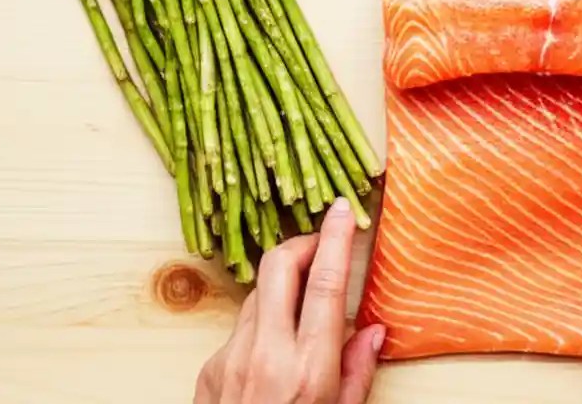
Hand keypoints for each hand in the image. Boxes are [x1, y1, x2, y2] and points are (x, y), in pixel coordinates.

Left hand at [195, 199, 386, 403]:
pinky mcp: (208, 370)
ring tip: (303, 301)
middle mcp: (266, 356)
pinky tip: (274, 352)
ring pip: (257, 294)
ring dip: (282, 285)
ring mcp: (230, 359)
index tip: (343, 210)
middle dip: (300, 242)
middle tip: (320, 241)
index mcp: (309, 369)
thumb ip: (358, 371)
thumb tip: (373, 328)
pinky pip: (239, 329)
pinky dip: (261, 326)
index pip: (324, 282)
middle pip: (278, 266)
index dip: (334, 237)